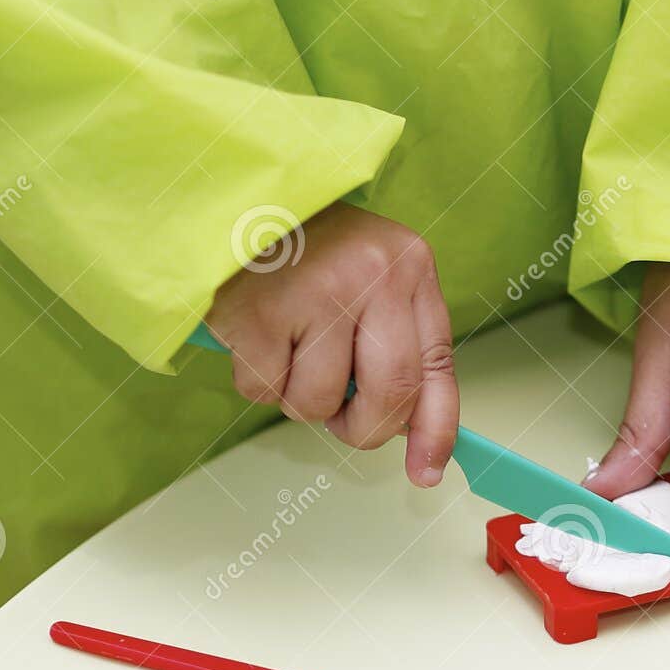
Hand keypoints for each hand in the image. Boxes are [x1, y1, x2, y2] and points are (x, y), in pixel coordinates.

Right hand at [204, 203, 457, 487]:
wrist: (232, 197)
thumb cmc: (305, 248)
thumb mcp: (369, 279)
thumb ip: (393, 343)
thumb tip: (408, 430)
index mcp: (412, 270)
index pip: (438, 366)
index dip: (436, 429)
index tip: (427, 473)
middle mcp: (376, 277)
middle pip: (389, 396)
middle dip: (362, 428)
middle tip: (337, 418)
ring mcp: (319, 292)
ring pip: (320, 402)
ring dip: (298, 398)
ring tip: (286, 348)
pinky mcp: (261, 312)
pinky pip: (265, 390)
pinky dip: (257, 378)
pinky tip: (255, 334)